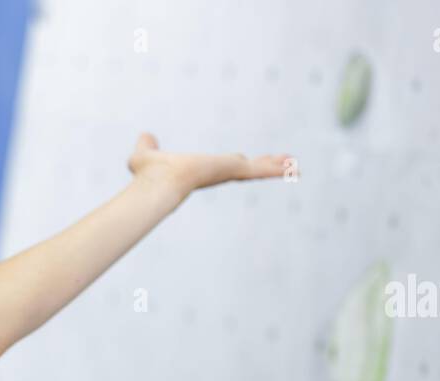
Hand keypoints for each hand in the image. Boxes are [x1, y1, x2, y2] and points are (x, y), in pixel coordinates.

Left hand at [127, 131, 292, 195]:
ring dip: (275, 167)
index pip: (224, 167)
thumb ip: (146, 146)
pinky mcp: (234, 170)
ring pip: (258, 170)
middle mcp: (217, 174)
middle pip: (247, 170)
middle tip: (281, 164)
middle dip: (263, 166)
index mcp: (202, 171)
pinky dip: (277, 169)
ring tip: (295, 165)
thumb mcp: (145, 154)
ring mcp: (227, 174)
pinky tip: (294, 168)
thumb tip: (144, 137)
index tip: (244, 161)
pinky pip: (261, 170)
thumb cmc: (148, 175)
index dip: (235, 164)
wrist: (156, 183)